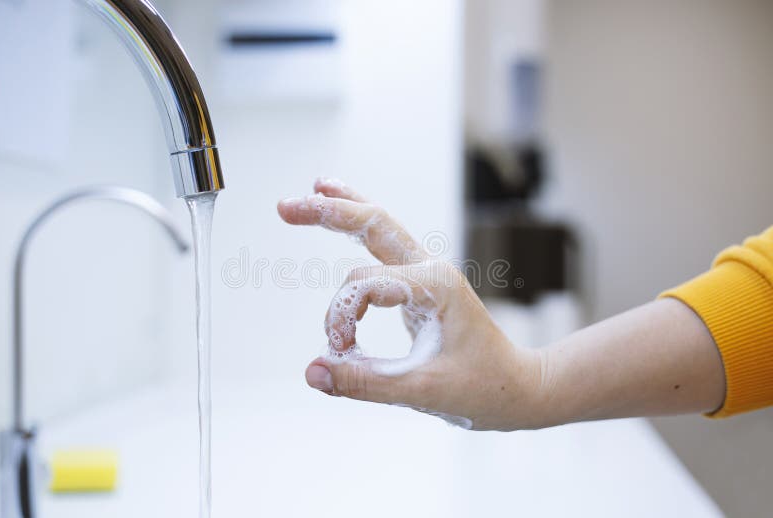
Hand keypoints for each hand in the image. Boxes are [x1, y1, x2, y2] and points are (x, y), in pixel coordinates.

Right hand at [277, 178, 542, 430]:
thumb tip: (311, 372)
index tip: (340, 356)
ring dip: (345, 210)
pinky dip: (360, 230)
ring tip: (315, 189)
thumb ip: (364, 382)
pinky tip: (343, 218)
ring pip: (380, 226)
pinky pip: (385, 248)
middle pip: (373, 223)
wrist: (519, 389)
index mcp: (433, 285)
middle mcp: (430, 268)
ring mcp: (427, 272)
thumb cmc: (482, 388)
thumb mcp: (422, 391)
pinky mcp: (422, 284)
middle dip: (328, 213)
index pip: (361, 288)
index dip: (339, 320)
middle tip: (283, 207)